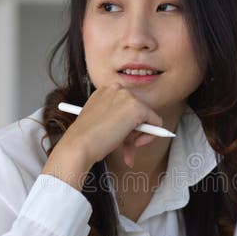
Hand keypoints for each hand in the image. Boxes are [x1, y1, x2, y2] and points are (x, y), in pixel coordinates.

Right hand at [42, 84, 164, 188]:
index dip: (127, 124)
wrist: (80, 145)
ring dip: (140, 134)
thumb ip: (119, 126)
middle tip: (126, 146)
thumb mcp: (104, 127)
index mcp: (105, 91)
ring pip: (148, 116)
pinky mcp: (137, 108)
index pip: (126, 106)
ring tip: (126, 146)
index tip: (122, 137)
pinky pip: (156, 122)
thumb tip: (137, 139)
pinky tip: (134, 143)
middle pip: (138, 110)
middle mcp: (117, 89)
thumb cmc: (86, 139)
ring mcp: (128, 97)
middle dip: (134, 130)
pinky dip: (150, 136)